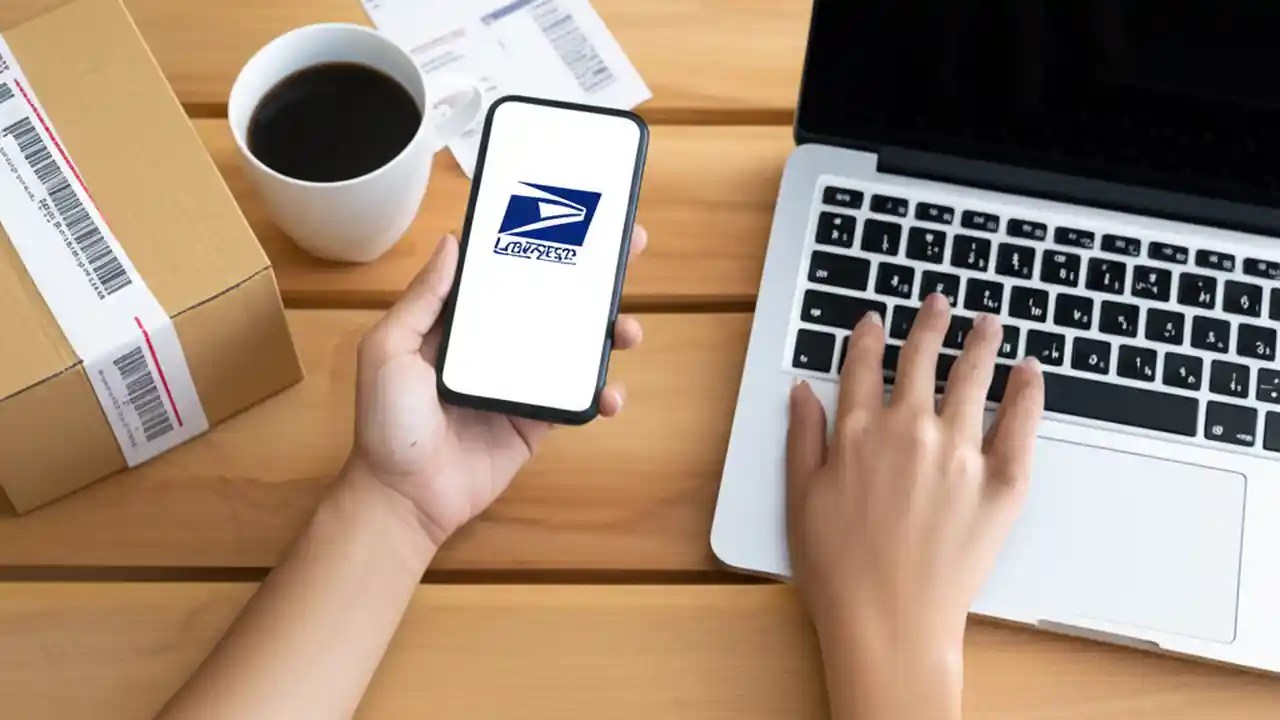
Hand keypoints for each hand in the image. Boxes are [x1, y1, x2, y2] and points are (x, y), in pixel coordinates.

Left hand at [349, 228, 647, 547]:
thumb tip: (452, 243)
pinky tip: (610, 393)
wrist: (405, 497)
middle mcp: (494, 345)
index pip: (506, 272)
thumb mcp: (389, 349)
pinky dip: (601, 394)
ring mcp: (518, 382)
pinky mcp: (536, 419)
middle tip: (631, 248)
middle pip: (551, 300)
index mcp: (460, 322)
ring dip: (607, 332)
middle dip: (593, 276)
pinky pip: (575, 398)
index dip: (540, 244)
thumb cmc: (386, 423)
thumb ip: (423, 300)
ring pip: (574, 346)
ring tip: (626, 331)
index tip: (575, 218)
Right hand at [786, 294, 1043, 716]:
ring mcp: (961, 452)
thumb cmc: (838, 569)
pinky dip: (1027, 391)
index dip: (869, 336)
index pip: (864, 364)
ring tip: (988, 322)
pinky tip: (1029, 370)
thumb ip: (803, 436)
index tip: (875, 320)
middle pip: (922, 358)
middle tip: (940, 303)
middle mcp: (911, 429)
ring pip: (974, 378)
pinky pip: (1022, 423)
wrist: (889, 622)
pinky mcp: (1001, 482)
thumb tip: (802, 391)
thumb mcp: (801, 496)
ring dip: (980, 342)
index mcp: (859, 430)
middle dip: (930, 323)